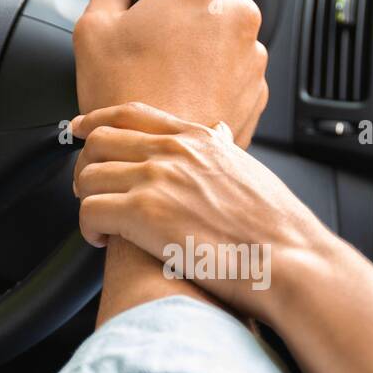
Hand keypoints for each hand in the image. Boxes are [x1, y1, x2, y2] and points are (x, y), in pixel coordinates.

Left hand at [71, 102, 337, 325]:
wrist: (290, 259)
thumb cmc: (277, 230)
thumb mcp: (249, 172)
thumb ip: (223, 154)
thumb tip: (221, 140)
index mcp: (199, 140)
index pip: (132, 113)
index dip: (97, 121)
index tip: (81, 130)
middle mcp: (174, 152)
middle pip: (100, 141)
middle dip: (85, 167)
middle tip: (89, 191)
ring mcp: (157, 179)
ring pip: (88, 176)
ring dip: (86, 201)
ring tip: (100, 225)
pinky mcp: (144, 213)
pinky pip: (89, 212)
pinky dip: (88, 230)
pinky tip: (101, 242)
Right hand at [73, 0, 267, 146]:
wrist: (156, 158)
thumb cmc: (125, 97)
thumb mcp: (91, 30)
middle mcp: (237, 16)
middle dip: (194, 2)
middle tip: (160, 31)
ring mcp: (253, 56)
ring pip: (231, 31)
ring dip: (207, 42)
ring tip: (171, 71)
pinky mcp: (258, 91)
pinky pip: (238, 68)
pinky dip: (218, 75)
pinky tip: (187, 94)